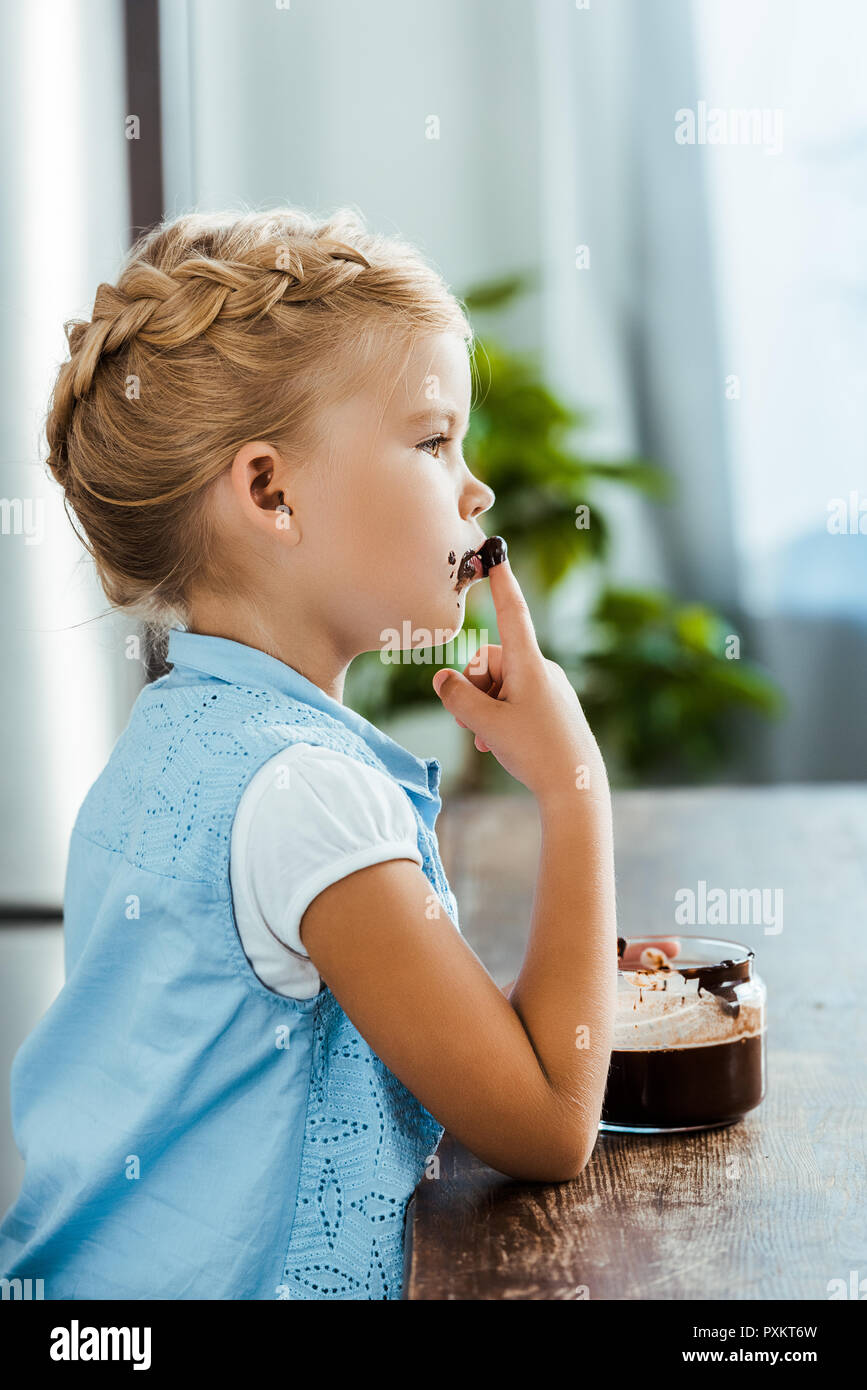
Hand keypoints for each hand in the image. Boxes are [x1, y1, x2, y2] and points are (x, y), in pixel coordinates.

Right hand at [432, 554, 603, 803]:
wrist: (577, 788)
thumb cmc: (535, 752)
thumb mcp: (486, 724)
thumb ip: (457, 697)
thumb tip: (442, 678)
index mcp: (529, 665)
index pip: (511, 612)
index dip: (500, 582)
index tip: (496, 550)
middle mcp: (542, 670)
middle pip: (491, 661)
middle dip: (474, 687)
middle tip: (470, 723)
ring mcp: (548, 689)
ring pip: (499, 685)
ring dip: (484, 708)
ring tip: (486, 739)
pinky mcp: (552, 708)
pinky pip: (514, 700)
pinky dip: (499, 717)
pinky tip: (496, 744)